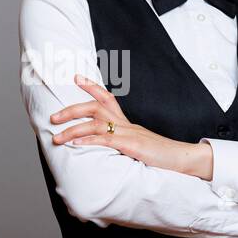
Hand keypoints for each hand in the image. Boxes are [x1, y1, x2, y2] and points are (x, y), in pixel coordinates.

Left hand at [49, 74, 201, 174]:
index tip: (76, 77)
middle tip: (52, 117)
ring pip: (96, 123)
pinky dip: (89, 140)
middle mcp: (127, 124)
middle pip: (95, 107)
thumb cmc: (161, 157)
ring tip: (56, 137)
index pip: (107, 98)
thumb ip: (123, 145)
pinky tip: (76, 143)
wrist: (184, 160)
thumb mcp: (139, 148)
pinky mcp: (132, 146)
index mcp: (127, 123)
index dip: (91, 86)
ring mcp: (130, 134)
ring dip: (73, 129)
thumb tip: (107, 149)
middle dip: (71, 110)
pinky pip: (107, 140)